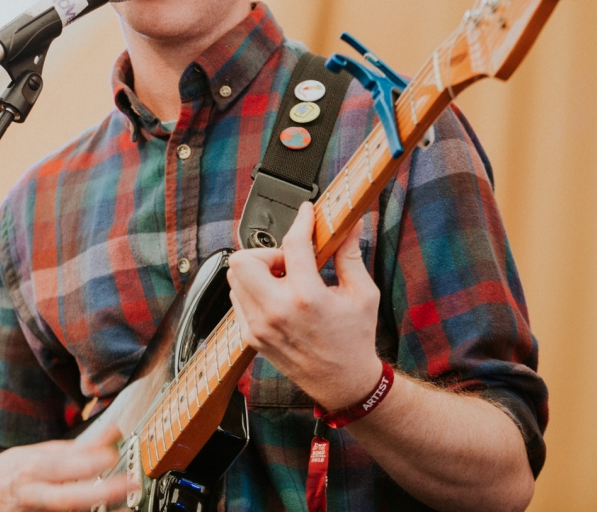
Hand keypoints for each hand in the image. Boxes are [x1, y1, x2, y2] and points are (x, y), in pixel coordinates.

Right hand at [0, 426, 131, 511]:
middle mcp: (30, 496)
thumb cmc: (10, 473)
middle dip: (101, 492)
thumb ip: (77, 448)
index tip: (113, 453)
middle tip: (131, 484)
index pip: (62, 464)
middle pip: (67, 498)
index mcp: (30, 469)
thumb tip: (114, 431)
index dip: (88, 461)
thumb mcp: (37, 454)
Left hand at [227, 201, 382, 410]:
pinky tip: (277, 298)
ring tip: (284, 280)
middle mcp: (276, 311)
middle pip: (242, 260)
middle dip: (265, 253)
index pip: (293, 244)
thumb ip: (349, 255)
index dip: (301, 221)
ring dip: (257, 271)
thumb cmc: (355, 340)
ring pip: (235, 278)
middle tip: (287, 262)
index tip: (306, 213)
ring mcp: (258, 326)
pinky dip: (252, 291)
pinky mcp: (250, 335)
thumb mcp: (362, 294)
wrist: (343, 383)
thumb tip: (350, 225)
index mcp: (307, 298)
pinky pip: (237, 299)